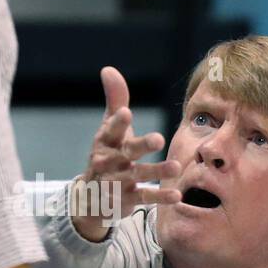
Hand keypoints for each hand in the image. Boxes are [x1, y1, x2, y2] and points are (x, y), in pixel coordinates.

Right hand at [71, 67, 181, 238]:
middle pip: (126, 152)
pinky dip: (160, 197)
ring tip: (177, 167)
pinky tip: (177, 195)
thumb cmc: (108, 152)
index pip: (111, 130)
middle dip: (141, 145)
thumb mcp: (110, 128)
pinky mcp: (126, 199)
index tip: (126, 113)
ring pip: (138, 175)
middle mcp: (109, 161)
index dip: (118, 122)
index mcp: (105, 141)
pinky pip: (144, 197)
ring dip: (157, 171)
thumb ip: (115, 99)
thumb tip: (108, 69)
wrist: (91, 197)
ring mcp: (117, 181)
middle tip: (159, 139)